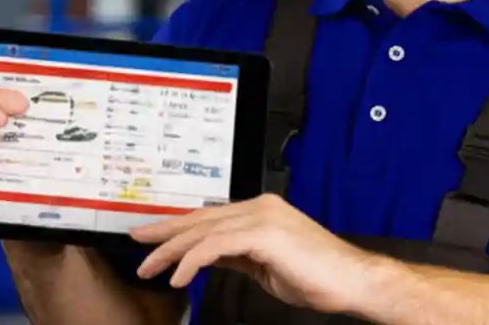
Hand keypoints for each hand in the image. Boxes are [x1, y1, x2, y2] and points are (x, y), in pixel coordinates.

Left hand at [130, 194, 380, 314]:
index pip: (209, 217)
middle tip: (136, 242)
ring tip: (150, 268)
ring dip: (171, 251)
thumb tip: (207, 257)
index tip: (151, 237)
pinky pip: (216, 246)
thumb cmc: (317, 277)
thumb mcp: (265, 265)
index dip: (177, 227)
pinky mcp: (264, 233)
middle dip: (165, 232)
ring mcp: (262, 217)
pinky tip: (179, 277)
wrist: (352, 281)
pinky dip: (193, 261)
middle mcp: (259, 207)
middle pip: (200, 218)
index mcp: (260, 210)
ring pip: (203, 231)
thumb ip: (237, 255)